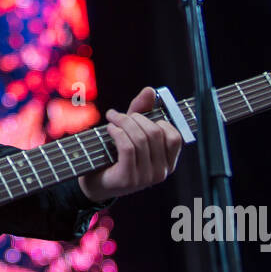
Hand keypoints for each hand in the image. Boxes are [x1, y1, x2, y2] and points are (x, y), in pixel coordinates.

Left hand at [79, 86, 183, 203]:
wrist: (96, 181)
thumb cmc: (116, 153)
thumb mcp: (132, 130)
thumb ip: (143, 110)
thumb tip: (151, 90)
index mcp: (168, 162)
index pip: (175, 136)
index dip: (158, 121)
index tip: (140, 117)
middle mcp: (161, 173)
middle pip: (155, 133)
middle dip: (135, 118)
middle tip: (120, 115)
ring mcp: (145, 178)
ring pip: (140, 139)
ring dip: (123, 122)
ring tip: (112, 118)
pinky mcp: (128, 179)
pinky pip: (127, 147)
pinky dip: (117, 132)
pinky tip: (109, 129)